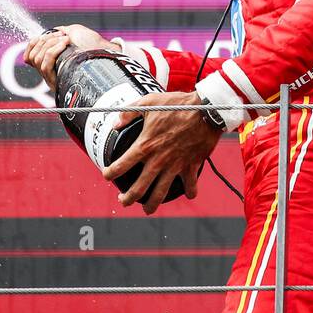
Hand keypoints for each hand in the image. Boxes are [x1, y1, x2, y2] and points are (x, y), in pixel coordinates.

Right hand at [23, 24, 116, 91]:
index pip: (29, 57)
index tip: (42, 35)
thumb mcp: (73, 33)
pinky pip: (45, 65)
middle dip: (43, 41)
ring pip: (37, 60)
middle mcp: (50, 72)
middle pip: (32, 56)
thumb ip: (59, 33)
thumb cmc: (92, 43)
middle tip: (61, 35)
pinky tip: (64, 43)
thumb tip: (49, 33)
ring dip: (49, 44)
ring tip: (65, 39)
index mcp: (51, 63)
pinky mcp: (59, 79)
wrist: (104, 52)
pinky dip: (53, 51)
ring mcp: (53, 77)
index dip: (31, 45)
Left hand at [103, 91, 220, 214]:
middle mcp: (158, 160)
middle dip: (128, 198)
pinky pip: (190, 184)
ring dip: (152, 204)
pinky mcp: (191, 165)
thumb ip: (128, 113)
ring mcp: (175, 165)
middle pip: (139, 187)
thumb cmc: (177, 105)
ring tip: (147, 210)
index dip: (111, 173)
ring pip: (161, 192)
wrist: (206, 110)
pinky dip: (190, 191)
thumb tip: (115, 123)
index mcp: (145, 145)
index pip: (122, 165)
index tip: (107, 175)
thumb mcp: (148, 102)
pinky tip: (188, 195)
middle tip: (123, 201)